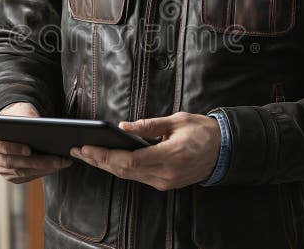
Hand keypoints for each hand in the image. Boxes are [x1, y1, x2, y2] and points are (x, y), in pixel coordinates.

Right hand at [0, 102, 71, 182]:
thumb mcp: (21, 111)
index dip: (13, 148)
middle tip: (57, 160)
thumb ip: (26, 117)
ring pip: (20, 172)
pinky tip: (55, 167)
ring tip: (61, 163)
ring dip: (43, 169)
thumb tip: (40, 126)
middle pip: (12, 162)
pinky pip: (25, 177)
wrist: (15, 123)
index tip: (29, 150)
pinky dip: (41, 172)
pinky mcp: (8, 175)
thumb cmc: (17, 115)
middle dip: (36, 162)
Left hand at [70, 111, 220, 190]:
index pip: (130, 161)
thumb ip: (149, 125)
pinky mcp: (166, 184)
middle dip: (98, 161)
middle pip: (124, 171)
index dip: (105, 156)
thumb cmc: (203, 131)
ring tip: (86, 155)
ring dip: (106, 166)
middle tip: (77, 150)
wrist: (225, 150)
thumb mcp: (177, 120)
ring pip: (128, 176)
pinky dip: (120, 169)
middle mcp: (166, 174)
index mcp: (171, 156)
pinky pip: (138, 177)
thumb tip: (122, 127)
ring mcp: (166, 182)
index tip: (87, 147)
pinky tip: (107, 161)